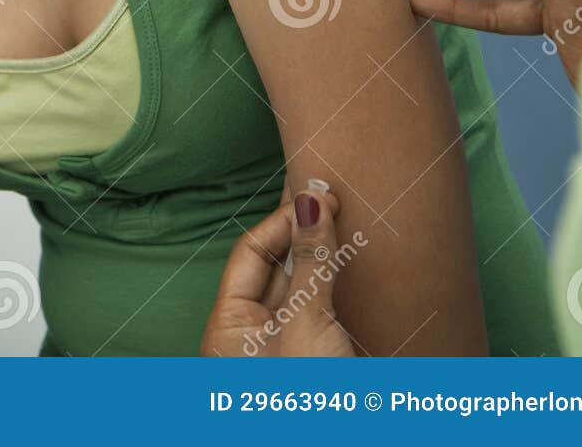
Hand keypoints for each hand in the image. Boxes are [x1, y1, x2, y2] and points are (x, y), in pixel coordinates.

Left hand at [202, 188, 354, 356]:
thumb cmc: (307, 392)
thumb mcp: (305, 322)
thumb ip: (309, 263)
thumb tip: (311, 202)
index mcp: (229, 326)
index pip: (250, 254)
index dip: (283, 221)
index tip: (316, 194)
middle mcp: (252, 332)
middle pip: (276, 266)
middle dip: (301, 230)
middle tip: (326, 189)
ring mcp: (287, 344)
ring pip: (302, 284)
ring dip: (321, 252)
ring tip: (340, 210)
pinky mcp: (320, 354)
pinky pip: (323, 305)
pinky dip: (336, 280)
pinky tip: (352, 255)